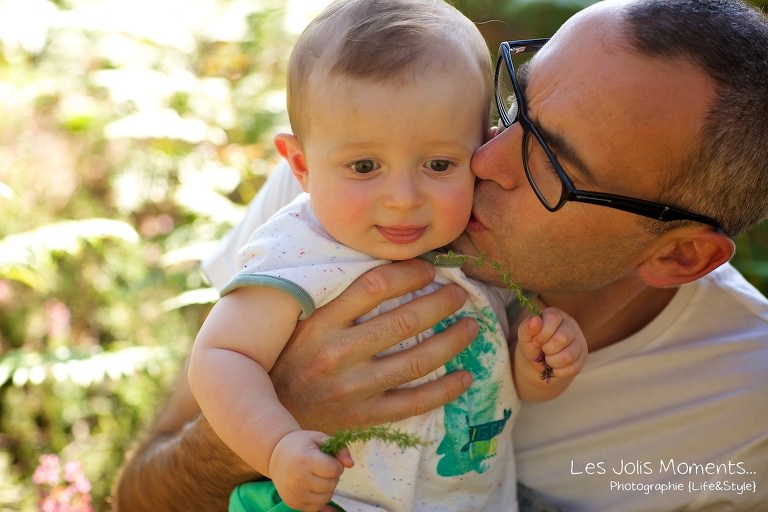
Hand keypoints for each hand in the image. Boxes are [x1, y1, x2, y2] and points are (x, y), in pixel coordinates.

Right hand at [269, 430, 352, 511]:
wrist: (276, 455)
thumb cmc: (301, 445)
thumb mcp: (320, 439)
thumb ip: (339, 449)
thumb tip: (351, 464)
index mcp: (305, 461)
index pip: (335, 470)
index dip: (336, 464)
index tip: (328, 459)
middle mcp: (298, 480)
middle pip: (331, 484)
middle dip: (332, 476)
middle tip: (321, 468)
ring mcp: (295, 494)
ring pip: (326, 498)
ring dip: (327, 488)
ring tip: (317, 476)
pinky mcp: (293, 504)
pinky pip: (317, 507)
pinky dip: (319, 498)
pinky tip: (312, 486)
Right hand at [271, 259, 476, 432]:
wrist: (270, 413)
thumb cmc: (290, 357)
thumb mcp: (301, 320)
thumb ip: (335, 295)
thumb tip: (381, 262)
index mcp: (321, 322)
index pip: (375, 285)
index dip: (410, 272)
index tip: (430, 268)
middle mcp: (337, 352)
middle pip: (403, 321)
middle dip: (440, 303)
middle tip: (460, 293)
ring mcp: (352, 388)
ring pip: (415, 361)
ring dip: (451, 341)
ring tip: (471, 327)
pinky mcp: (363, 416)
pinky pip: (413, 402)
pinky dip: (444, 390)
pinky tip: (465, 377)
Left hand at [517, 307, 587, 380]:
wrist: (540, 360)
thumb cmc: (533, 344)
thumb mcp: (525, 336)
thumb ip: (527, 328)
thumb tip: (535, 320)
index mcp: (555, 315)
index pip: (553, 319)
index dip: (542, 334)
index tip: (535, 341)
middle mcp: (570, 325)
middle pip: (562, 338)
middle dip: (547, 349)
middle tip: (543, 350)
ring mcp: (579, 341)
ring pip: (569, 356)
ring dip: (552, 362)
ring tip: (548, 359)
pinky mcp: (583, 357)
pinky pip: (573, 368)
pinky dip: (559, 371)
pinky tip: (555, 366)